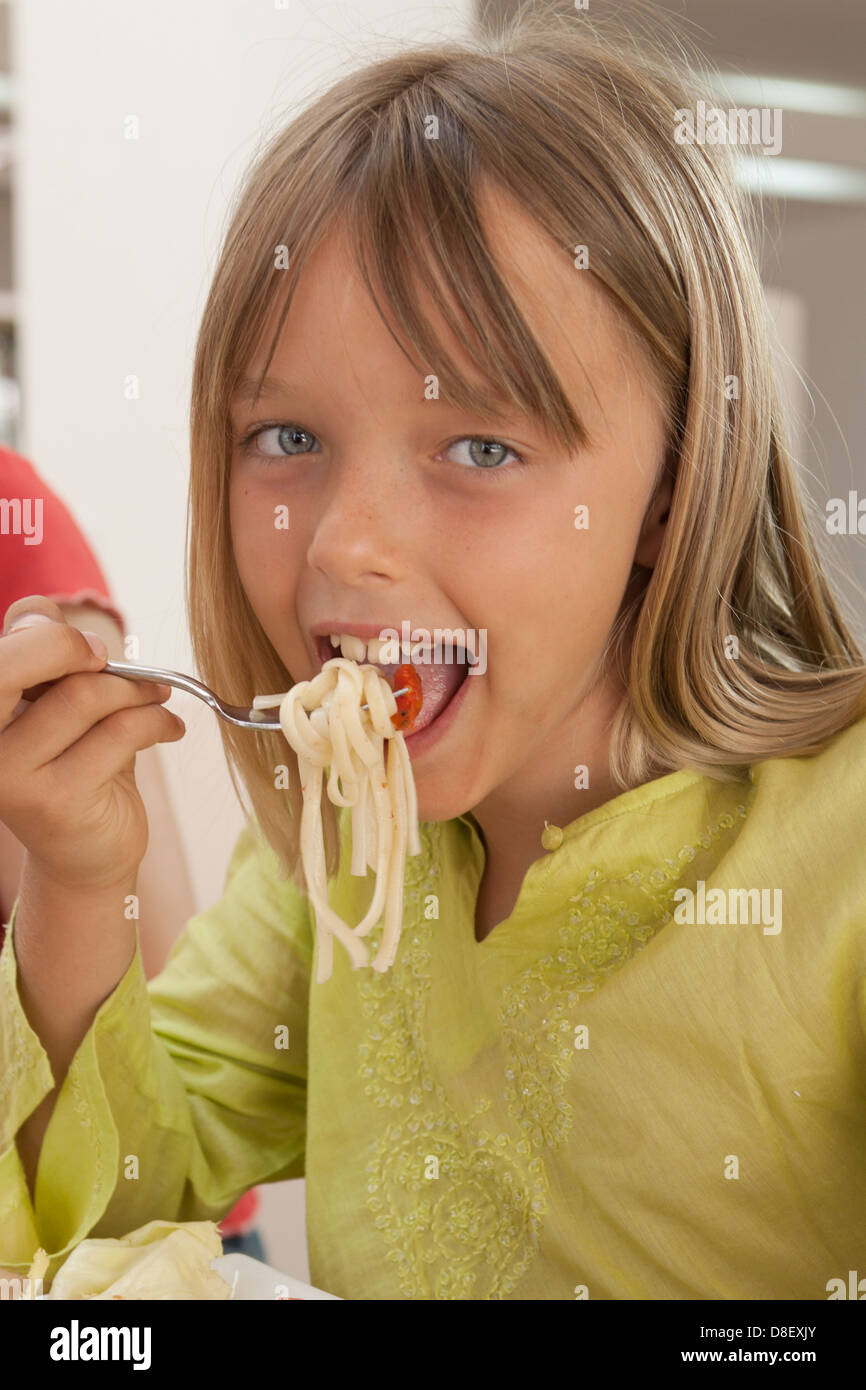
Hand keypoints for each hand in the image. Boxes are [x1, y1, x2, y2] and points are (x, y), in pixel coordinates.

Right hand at [0, 596, 184, 890]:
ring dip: (138, 691)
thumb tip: (48, 616)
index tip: (97, 652)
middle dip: (94, 656)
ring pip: (84, 696)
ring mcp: (12, 773)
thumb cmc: (74, 768)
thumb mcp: (59, 710)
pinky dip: (157, 721)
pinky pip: (119, 733)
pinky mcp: (55, 799)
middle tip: (137, 672)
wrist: (84, 856)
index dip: (52, 631)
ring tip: (161, 699)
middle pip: (34, 659)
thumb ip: (50, 662)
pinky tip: (171, 728)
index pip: (9, 643)